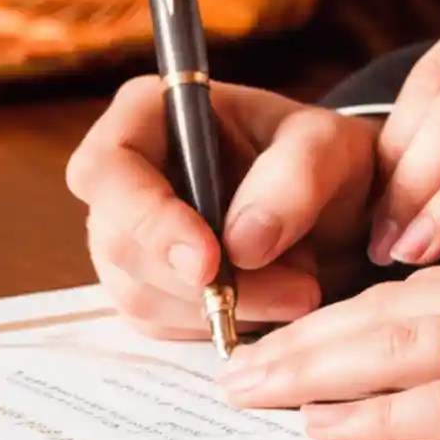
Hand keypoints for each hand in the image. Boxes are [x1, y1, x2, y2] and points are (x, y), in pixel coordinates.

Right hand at [66, 76, 378, 339]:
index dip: (148, 219)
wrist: (335, 209)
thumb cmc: (320, 160)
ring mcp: (124, 237)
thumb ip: (295, 178)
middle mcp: (121, 178)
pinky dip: (218, 324)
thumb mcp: (329, 147)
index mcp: (145, 115)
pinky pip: (159, 324)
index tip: (210, 261)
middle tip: (298, 288)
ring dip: (222, 307)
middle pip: (121, 244)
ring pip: (140, 294)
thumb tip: (241, 245)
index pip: (105, 169)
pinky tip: (266, 302)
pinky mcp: (140, 287)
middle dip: (204, 281)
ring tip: (298, 287)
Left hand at [218, 248, 439, 439]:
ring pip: (403, 345)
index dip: (335, 316)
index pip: (408, 291)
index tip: (281, 336)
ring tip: (251, 389)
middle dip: (301, 340)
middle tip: (233, 364)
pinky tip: (332, 424)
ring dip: (315, 370)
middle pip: (385, 311)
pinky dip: (386, 412)